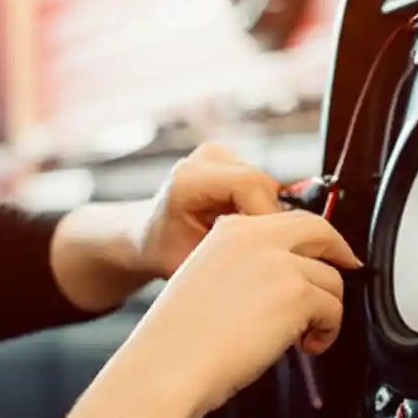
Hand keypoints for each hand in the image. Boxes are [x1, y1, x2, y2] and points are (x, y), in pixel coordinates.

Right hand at [127, 210, 362, 412]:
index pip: (287, 220)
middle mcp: (256, 238)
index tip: (324, 254)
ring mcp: (279, 263)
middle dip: (339, 253)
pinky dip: (327, 331)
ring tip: (304, 335)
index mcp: (230, 231)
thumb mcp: (207, 280)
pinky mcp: (297, 293)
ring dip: (325, 309)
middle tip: (347, 272)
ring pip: (331, 279)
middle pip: (320, 231)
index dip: (313, 240)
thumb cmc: (180, 339)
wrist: (171, 365)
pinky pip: (333, 309)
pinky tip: (306, 346)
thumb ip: (246, 268)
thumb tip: (285, 280)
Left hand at [134, 143, 283, 278]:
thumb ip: (230, 252)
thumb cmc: (165, 253)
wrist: (147, 236)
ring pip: (268, 185)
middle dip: (269, 219)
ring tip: (244, 238)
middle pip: (263, 183)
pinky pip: (263, 186)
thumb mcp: (194, 263)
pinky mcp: (231, 159)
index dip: (267, 215)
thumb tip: (269, 251)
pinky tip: (241, 223)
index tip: (267, 246)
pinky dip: (260, 208)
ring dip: (266, 214)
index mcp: (187, 179)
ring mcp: (218, 155)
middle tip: (258, 248)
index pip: (249, 183)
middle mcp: (203, 158)